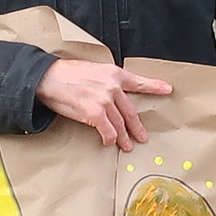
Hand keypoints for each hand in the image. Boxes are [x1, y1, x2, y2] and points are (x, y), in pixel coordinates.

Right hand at [35, 58, 173, 150]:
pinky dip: (109, 139)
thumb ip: (106, 81)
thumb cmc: (65, 73)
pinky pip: (108, 131)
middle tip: (142, 136)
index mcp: (113, 73)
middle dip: (137, 127)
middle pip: (130, 111)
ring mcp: (105, 101)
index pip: (138, 82)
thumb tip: (112, 94)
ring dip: (124, 137)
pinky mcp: (94, 113)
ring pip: (120, 124)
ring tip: (126, 145)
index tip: (167, 89)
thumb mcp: (92, 70)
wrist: (48, 78)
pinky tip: (108, 142)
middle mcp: (113, 87)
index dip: (154, 86)